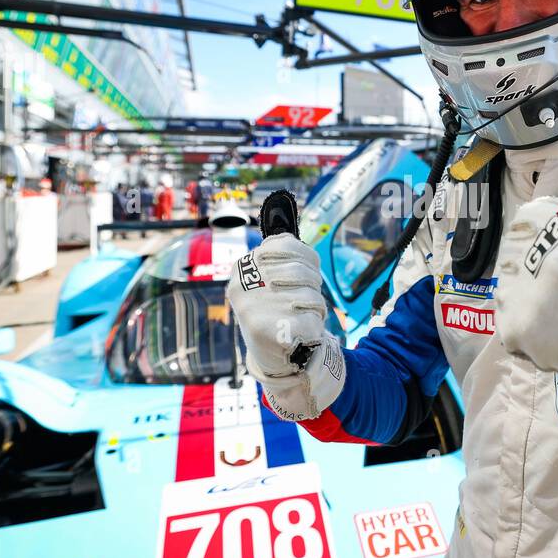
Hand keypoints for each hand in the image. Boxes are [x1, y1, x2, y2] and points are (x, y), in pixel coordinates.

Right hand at [226, 233, 344, 420]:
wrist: (276, 356)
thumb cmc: (280, 308)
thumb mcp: (275, 273)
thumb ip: (280, 244)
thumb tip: (279, 201)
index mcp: (243, 267)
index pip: (287, 245)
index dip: (305, 261)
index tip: (303, 275)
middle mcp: (242, 286)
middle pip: (303, 272)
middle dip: (311, 289)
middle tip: (301, 304)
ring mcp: (253, 309)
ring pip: (310, 297)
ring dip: (315, 310)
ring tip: (300, 319)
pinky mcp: (267, 333)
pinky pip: (312, 320)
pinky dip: (315, 328)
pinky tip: (301, 334)